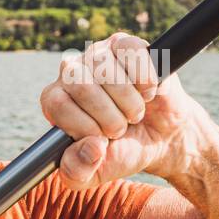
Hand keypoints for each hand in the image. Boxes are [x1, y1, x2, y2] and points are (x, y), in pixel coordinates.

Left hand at [40, 33, 209, 188]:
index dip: (83, 125)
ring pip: (106, 68)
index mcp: (57, 100)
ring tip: (135, 113)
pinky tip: (147, 93)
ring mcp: (99, 54)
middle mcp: (72, 72)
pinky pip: (132, 53)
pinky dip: (146, 81)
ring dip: (130, 102)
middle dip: (108, 115)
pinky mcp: (126, 45)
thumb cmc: (123, 151)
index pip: (56, 102)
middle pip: (80, 83)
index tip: (101, 139)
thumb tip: (90, 147)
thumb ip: (77, 172)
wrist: (162, 138)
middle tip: (120, 128)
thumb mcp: (95, 172)